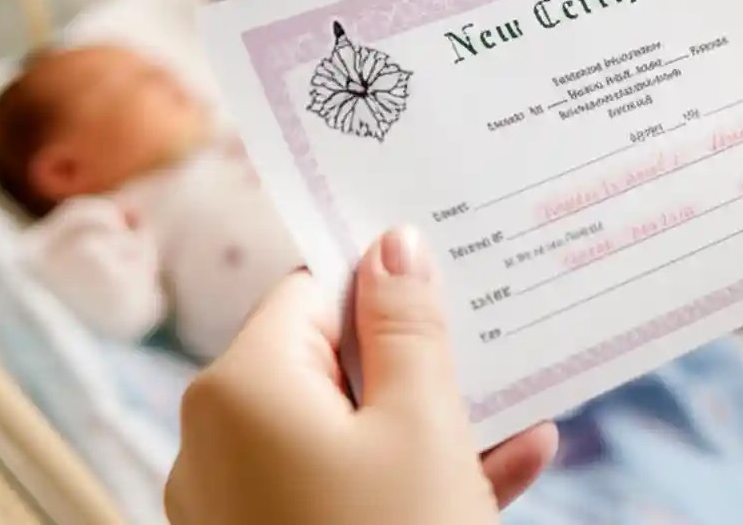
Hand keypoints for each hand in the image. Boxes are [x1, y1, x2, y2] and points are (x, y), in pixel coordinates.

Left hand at [166, 227, 557, 523]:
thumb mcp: (422, 425)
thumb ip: (407, 326)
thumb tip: (395, 243)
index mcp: (241, 389)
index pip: (312, 292)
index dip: (384, 277)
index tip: (450, 267)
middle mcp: (222, 441)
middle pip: (331, 364)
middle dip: (421, 356)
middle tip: (494, 336)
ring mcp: (245, 504)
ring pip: (349, 432)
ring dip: (435, 420)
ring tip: (520, 403)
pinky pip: (346, 490)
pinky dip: (415, 476)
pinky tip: (511, 465)